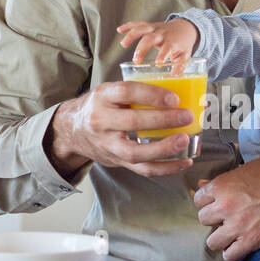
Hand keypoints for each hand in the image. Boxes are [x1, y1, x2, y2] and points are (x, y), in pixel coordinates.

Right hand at [48, 80, 196, 178]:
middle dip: (163, 120)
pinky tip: (184, 162)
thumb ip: (135, 92)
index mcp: (102, 97)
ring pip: (136, 152)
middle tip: (186, 117)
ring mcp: (108, 145)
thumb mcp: (109, 92)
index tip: (174, 98)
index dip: (152, 95)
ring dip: (164, 148)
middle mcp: (101, 121)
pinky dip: (166, 168)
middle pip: (133, 122)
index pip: (127, 92)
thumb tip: (179, 91)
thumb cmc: (100, 107)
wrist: (73, 130)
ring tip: (184, 140)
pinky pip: (143, 169)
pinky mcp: (117, 161)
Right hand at [116, 19, 199, 74]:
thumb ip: (179, 67)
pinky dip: (128, 26)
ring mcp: (154, 29)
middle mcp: (162, 34)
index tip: (158, 63)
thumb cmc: (182, 45)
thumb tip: (172, 78)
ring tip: (123, 44)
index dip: (162, 55)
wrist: (184, 28)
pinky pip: (138, 24)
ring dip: (132, 35)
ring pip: (142, 29)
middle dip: (142, 48)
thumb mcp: (184, 56)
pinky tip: (119, 30)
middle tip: (136, 60)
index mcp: (172, 42)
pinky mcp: (149, 26)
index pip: (167, 48)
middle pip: (150, 38)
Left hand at [192, 152, 259, 260]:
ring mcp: (238, 225)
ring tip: (233, 233)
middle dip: (215, 219)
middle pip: (203, 220)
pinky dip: (234, 252)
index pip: (198, 200)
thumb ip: (223, 181)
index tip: (218, 204)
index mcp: (221, 185)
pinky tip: (241, 245)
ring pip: (213, 241)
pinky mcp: (253, 240)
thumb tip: (201, 185)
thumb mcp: (246, 169)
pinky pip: (230, 255)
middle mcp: (225, 205)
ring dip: (222, 238)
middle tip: (229, 217)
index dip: (209, 202)